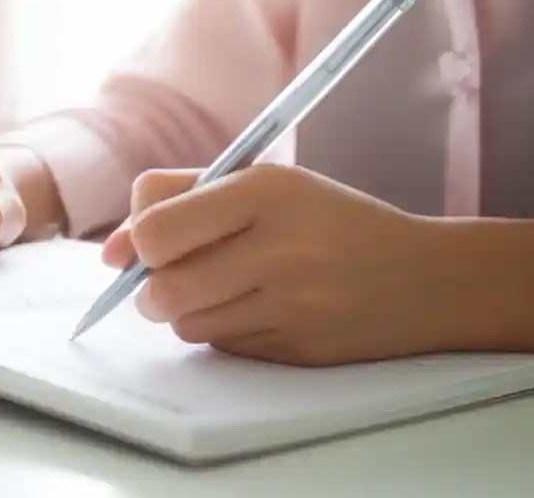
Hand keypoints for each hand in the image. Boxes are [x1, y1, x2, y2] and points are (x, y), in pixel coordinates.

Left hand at [102, 165, 472, 365]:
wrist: (425, 278)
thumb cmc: (326, 221)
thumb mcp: (264, 184)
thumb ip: (178, 199)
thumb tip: (108, 252)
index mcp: (266, 191)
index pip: (157, 227)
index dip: (141, 240)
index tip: (155, 241)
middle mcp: (281, 247)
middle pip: (162, 286)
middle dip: (151, 286)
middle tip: (170, 276)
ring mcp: (293, 304)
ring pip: (186, 322)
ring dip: (185, 309)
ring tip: (222, 286)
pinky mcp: (299, 349)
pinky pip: (222, 346)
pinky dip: (222, 330)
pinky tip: (256, 309)